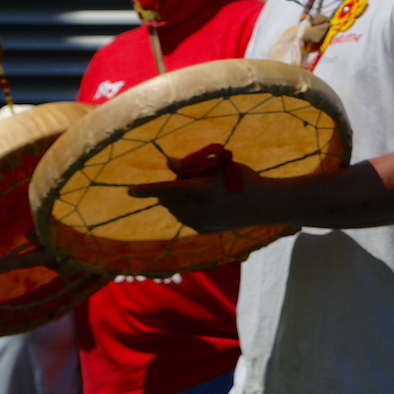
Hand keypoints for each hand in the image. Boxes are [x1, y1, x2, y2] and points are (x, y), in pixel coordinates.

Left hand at [128, 163, 275, 233]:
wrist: (264, 205)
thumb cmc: (242, 179)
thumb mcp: (218, 166)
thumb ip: (192, 167)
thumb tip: (169, 163)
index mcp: (200, 190)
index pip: (166, 189)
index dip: (146, 190)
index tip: (129, 190)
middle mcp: (197, 209)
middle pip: (167, 199)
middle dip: (170, 189)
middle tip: (189, 178)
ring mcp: (199, 222)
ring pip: (174, 210)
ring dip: (177, 200)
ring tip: (199, 190)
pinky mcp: (203, 230)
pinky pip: (185, 218)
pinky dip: (187, 209)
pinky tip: (205, 203)